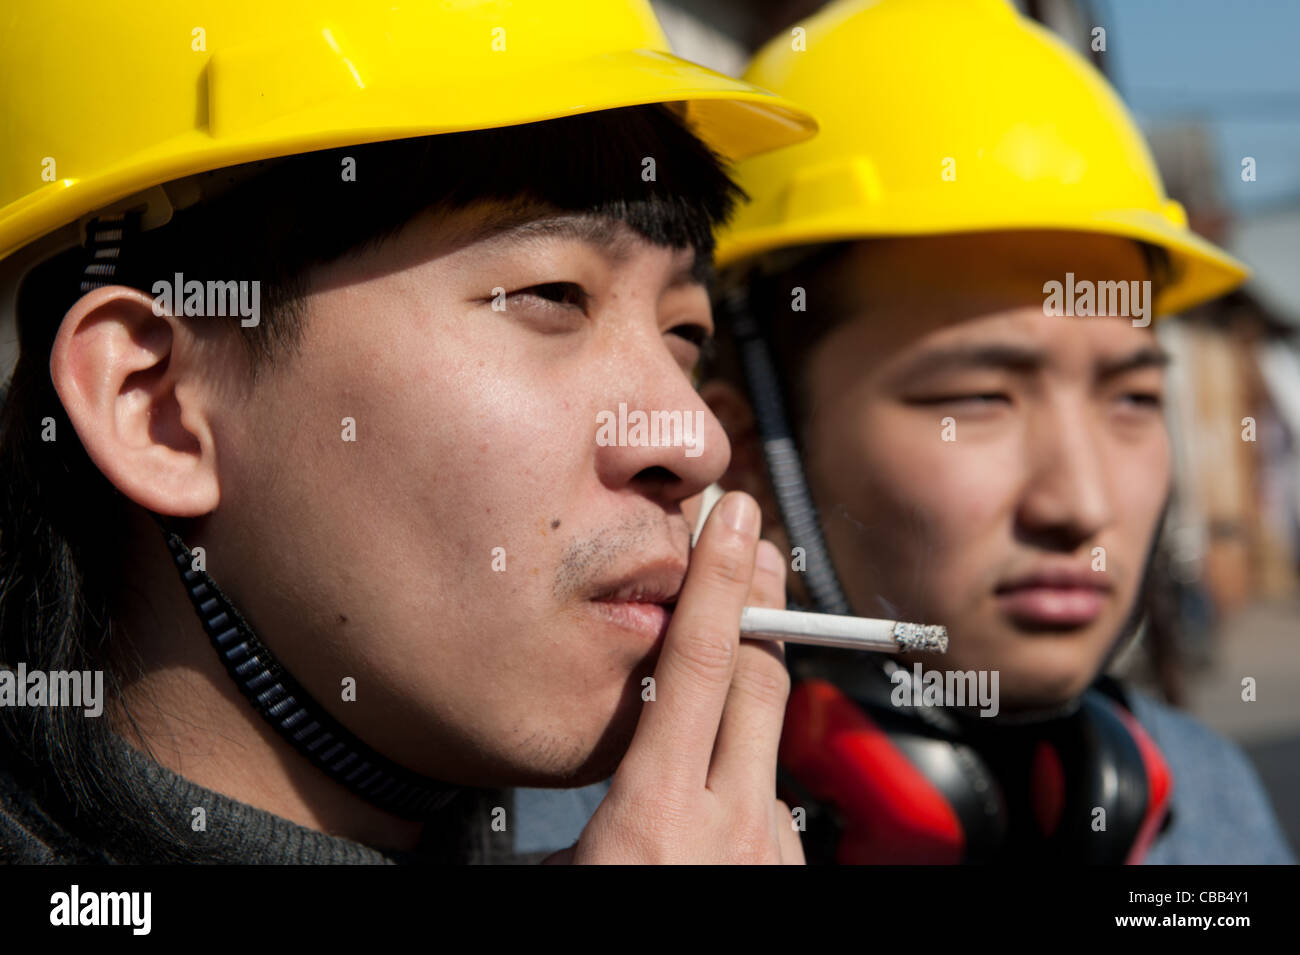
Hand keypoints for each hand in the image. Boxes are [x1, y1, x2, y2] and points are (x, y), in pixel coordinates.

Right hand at [545, 491, 803, 863]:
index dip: (719, 581)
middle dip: (761, 600)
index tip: (736, 520)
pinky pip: (770, 803)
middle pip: (758, 680)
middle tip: (760, 547)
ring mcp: (768, 848)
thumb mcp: (565, 875)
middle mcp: (727, 819)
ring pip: (763, 745)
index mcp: (655, 811)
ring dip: (748, 696)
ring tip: (737, 655)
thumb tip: (583, 805)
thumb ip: (583, 821)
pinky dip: (745, 779)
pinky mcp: (789, 873)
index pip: (698, 665)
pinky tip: (722, 791)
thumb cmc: (612, 943)